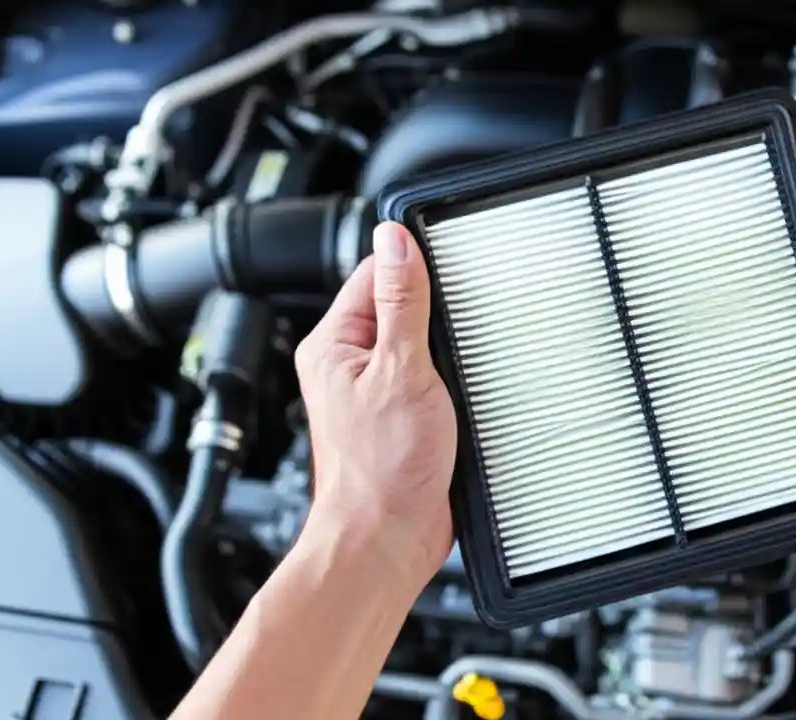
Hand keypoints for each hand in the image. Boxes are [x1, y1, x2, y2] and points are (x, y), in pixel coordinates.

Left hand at [294, 221, 456, 591]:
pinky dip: (452, 382)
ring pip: (421, 344)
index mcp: (333, 344)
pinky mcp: (402, 416)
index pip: (374, 273)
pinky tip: (463, 394)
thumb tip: (396, 240)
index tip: (448, 278)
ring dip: (447, 352)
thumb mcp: (401, 369)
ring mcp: (376, 391)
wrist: (389, 539)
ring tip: (456, 372)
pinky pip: (432, 379)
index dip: (414, 270)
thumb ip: (401, 302)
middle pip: (400, 307)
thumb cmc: (381, 469)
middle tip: (455, 336)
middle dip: (436, 315)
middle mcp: (348, 365)